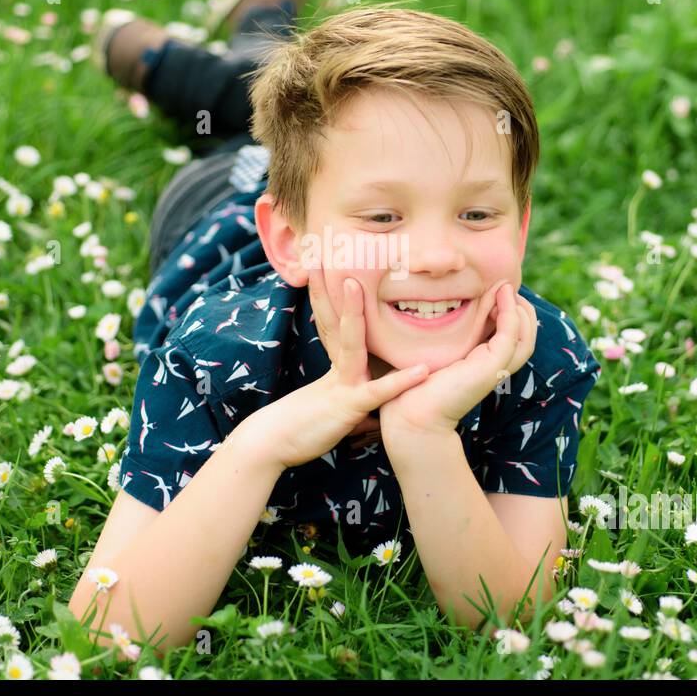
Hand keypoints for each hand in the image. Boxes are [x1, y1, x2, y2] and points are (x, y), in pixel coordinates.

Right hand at [241, 271, 430, 468]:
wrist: (273, 445)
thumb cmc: (301, 427)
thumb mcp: (331, 405)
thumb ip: (354, 398)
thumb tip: (369, 399)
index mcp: (334, 362)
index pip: (332, 318)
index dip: (329, 289)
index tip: (327, 260)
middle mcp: (337, 366)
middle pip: (333, 318)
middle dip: (330, 285)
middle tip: (326, 250)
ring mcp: (341, 383)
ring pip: (351, 344)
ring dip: (354, 314)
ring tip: (359, 285)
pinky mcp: (348, 407)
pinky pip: (377, 394)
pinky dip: (400, 383)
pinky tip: (423, 370)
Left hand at [378, 280, 536, 441]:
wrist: (410, 416)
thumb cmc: (411, 385)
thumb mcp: (430, 350)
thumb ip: (440, 332)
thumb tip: (428, 304)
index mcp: (483, 362)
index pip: (510, 333)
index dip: (508, 309)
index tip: (493, 289)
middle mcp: (494, 366)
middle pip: (525, 332)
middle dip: (520, 306)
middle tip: (504, 285)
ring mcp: (496, 367)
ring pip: (524, 333)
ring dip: (518, 306)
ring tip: (505, 287)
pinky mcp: (492, 367)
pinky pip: (511, 334)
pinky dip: (510, 312)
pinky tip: (500, 294)